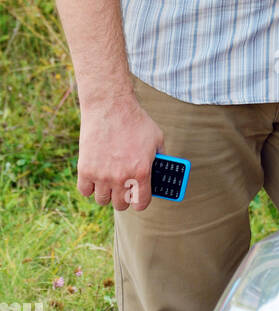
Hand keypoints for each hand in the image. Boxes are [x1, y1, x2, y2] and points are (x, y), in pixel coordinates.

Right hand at [77, 96, 163, 211]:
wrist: (110, 106)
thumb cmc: (136, 121)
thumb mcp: (157, 138)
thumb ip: (160, 159)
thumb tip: (160, 174)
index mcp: (141, 171)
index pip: (140, 204)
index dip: (140, 201)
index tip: (139, 198)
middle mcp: (121, 177)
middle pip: (120, 205)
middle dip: (123, 196)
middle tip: (124, 186)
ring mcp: (101, 175)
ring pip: (102, 200)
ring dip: (106, 192)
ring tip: (109, 180)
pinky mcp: (85, 170)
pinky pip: (85, 191)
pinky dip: (89, 186)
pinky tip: (95, 176)